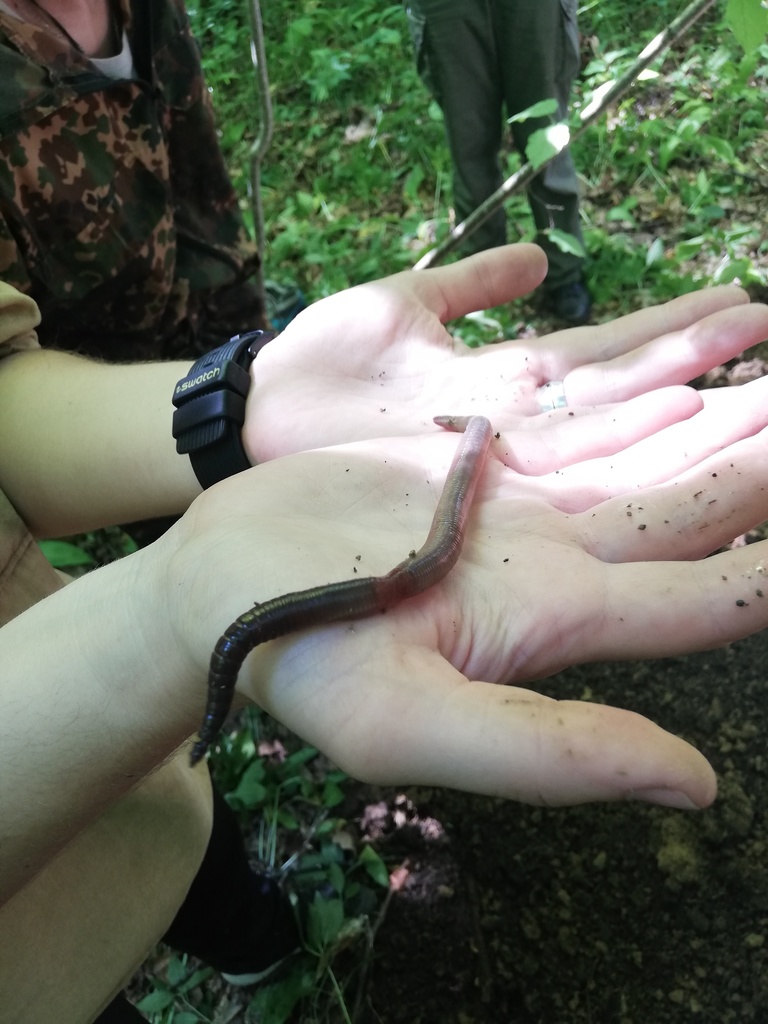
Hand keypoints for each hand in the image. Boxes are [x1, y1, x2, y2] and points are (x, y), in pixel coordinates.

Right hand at [168, 377, 767, 811]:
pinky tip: (695, 369)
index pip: (703, 600)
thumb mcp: (408, 726)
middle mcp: (556, 565)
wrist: (221, 579)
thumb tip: (701, 789)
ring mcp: (520, 507)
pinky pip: (581, 421)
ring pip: (646, 459)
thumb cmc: (299, 660)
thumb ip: (549, 756)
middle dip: (764, 466)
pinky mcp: (479, 462)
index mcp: (556, 623)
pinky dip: (642, 394)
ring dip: (724, 423)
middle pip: (692, 515)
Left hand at [247, 243, 767, 473]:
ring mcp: (502, 444)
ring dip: (693, 399)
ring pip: (617, 420)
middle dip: (712, 368)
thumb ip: (473, 283)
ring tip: (764, 383)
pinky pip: (562, 449)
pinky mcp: (471, 469)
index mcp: (508, 378)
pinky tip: (682, 412)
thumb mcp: (402, 303)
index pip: (615, 352)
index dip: (680, 329)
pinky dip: (625, 432)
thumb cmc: (317, 365)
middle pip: (635, 392)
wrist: (250, 416)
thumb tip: (543, 258)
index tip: (745, 301)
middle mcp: (521, 417)